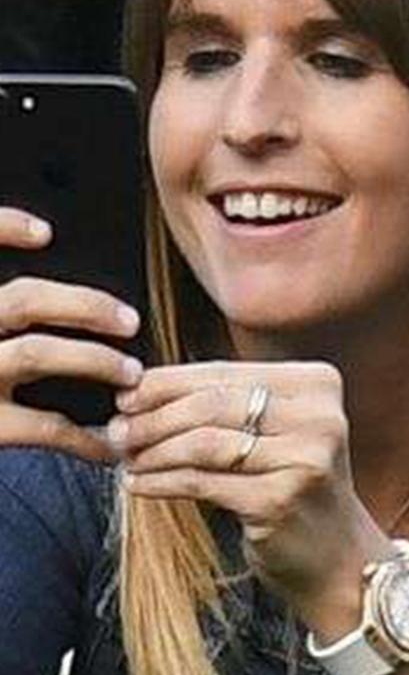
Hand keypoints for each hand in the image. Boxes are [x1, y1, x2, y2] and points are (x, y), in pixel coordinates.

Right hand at [0, 207, 143, 460]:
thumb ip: (2, 316)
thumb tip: (35, 270)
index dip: (3, 228)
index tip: (45, 233)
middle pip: (24, 300)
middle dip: (85, 305)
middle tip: (130, 320)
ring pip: (36, 352)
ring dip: (94, 359)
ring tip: (131, 372)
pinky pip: (43, 427)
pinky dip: (83, 437)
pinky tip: (104, 446)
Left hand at [113, 360, 392, 635]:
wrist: (337, 556)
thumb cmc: (295, 483)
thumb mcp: (278, 429)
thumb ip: (228, 401)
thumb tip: (142, 388)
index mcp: (318, 383)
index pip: (227, 372)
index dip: (169, 381)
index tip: (128, 391)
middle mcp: (318, 415)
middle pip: (212, 404)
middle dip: (154, 415)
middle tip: (117, 426)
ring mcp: (303, 459)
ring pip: (203, 442)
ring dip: (153, 449)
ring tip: (124, 454)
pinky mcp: (279, 500)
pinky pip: (203, 483)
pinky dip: (162, 481)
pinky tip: (139, 482)